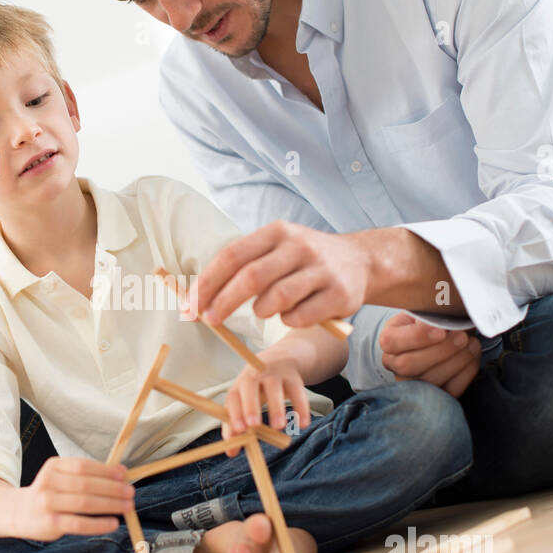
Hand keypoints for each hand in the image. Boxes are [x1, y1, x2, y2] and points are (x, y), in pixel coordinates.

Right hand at [21, 457, 135, 539]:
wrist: (19, 513)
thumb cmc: (50, 493)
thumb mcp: (63, 477)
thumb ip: (89, 474)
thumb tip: (121, 471)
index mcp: (53, 466)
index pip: (83, 466)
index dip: (106, 471)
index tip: (124, 476)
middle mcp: (48, 482)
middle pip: (86, 484)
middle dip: (112, 488)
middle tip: (130, 492)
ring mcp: (47, 503)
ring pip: (84, 503)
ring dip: (110, 505)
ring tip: (127, 506)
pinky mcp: (50, 523)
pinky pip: (79, 524)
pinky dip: (98, 524)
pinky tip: (113, 523)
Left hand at [187, 221, 369, 328]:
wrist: (361, 261)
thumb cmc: (305, 260)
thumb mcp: (276, 249)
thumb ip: (243, 266)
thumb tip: (198, 297)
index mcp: (277, 232)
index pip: (232, 256)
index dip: (207, 282)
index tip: (191, 305)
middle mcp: (299, 246)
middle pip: (251, 277)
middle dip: (224, 302)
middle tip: (209, 320)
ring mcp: (321, 269)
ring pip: (276, 299)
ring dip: (261, 311)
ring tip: (265, 310)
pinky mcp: (339, 294)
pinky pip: (300, 317)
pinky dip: (288, 321)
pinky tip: (293, 314)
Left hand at [221, 356, 310, 456]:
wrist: (281, 360)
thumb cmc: (256, 390)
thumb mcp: (245, 404)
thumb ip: (237, 428)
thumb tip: (230, 452)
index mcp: (239, 385)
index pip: (233, 397)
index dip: (234, 413)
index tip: (239, 430)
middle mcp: (255, 375)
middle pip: (250, 386)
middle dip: (250, 406)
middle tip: (254, 425)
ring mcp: (275, 374)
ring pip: (275, 388)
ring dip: (276, 408)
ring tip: (279, 428)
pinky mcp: (294, 377)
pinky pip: (298, 392)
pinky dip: (301, 408)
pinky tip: (302, 425)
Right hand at [379, 313, 481, 397]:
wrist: (440, 332)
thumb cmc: (432, 319)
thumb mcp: (426, 309)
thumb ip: (430, 311)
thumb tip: (444, 315)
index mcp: (389, 340)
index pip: (392, 342)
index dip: (417, 338)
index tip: (440, 330)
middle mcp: (394, 364)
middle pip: (408, 365)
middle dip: (439, 351)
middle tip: (462, 336)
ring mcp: (411, 382)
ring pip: (429, 381)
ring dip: (456, 361)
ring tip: (472, 343)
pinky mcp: (433, 394)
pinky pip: (449, 391)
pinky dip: (466, 373)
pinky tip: (473, 356)